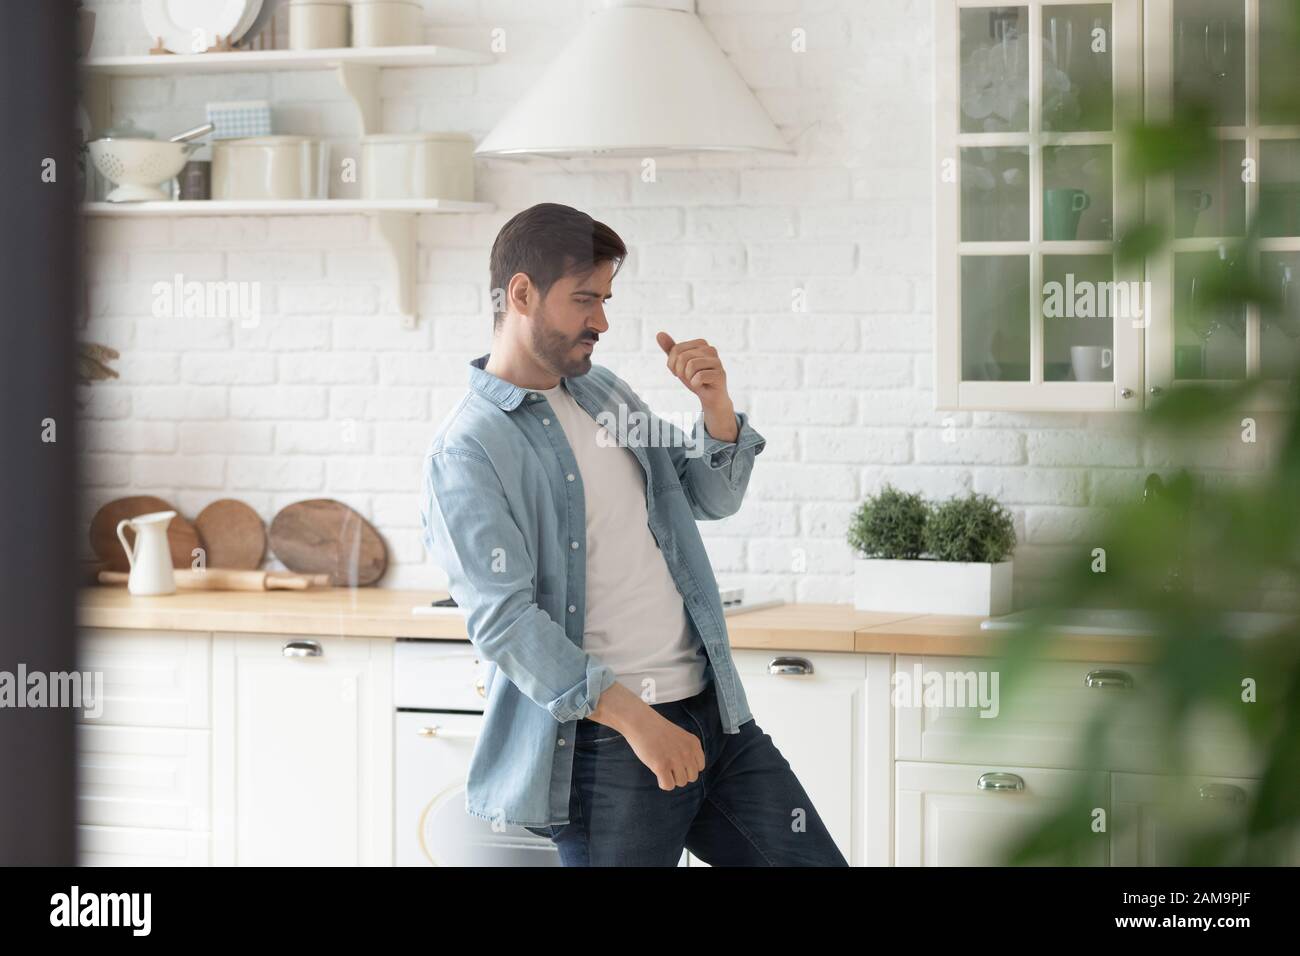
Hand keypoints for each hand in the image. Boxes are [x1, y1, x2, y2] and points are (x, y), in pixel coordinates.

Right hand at [587, 683, 705, 788]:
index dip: (688, 768)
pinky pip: (668, 786)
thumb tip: (686, 771)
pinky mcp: (661, 766)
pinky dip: (663, 783)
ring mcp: (675, 759)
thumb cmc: (656, 730)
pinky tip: (657, 773)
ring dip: (671, 778)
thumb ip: (687, 751)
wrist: (640, 722)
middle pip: (692, 777)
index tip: (677, 763)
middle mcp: (687, 752)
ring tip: (662, 768)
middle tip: (669, 767)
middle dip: (680, 775)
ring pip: (681, 783)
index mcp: (693, 744)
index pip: (700, 767)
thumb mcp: (680, 736)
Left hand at [656, 331, 731, 411]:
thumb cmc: (695, 378)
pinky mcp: (720, 374)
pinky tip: (703, 385)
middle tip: (688, 378)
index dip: (672, 364)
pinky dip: (696, 384)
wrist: (710, 397)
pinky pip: (699, 377)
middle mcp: (710, 349)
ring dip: (688, 378)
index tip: (680, 372)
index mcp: (701, 343)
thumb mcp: (679, 363)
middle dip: (680, 371)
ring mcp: (717, 361)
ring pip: (691, 365)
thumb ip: (670, 349)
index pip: (676, 349)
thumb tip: (659, 334)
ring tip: (696, 381)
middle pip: (683, 357)